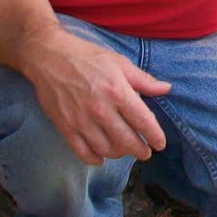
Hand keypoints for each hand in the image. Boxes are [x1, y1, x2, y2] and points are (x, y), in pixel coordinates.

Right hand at [19, 26, 171, 165]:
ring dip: (120, 154)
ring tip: (125, 150)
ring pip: (107, 150)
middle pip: (127, 141)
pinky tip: (101, 158)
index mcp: (118, 92)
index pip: (143, 122)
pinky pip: (83, 152)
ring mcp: (82, 121)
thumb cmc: (88, 57)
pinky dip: (94, 159)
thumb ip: (144, 80)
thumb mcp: (120, 62)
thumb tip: (166, 89)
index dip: (155, 136)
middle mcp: (101, 110)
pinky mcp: (65, 127)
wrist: (50, 57)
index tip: (160, 144)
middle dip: (140, 150)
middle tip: (146, 152)